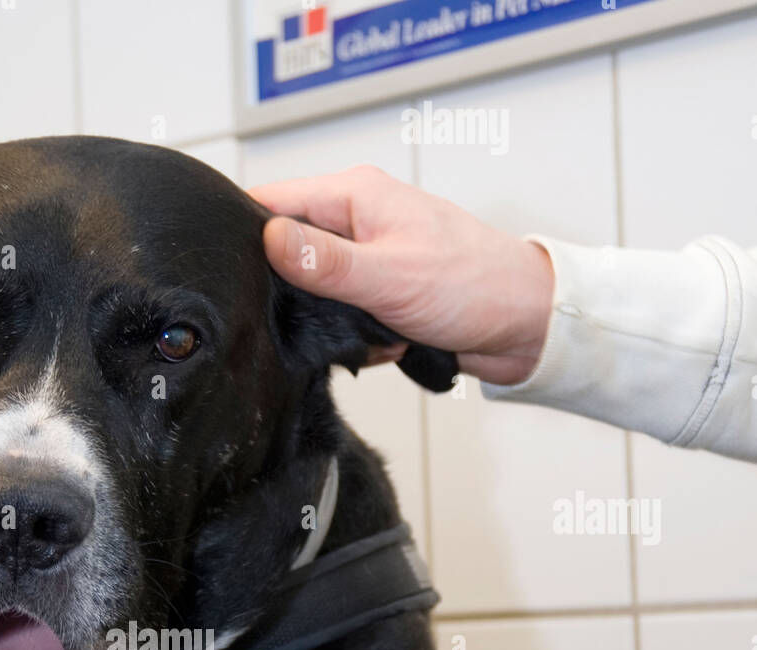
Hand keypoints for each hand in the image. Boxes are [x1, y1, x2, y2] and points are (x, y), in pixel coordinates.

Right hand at [250, 165, 554, 385]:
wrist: (526, 324)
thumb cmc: (473, 287)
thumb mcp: (387, 276)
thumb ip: (324, 262)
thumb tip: (267, 238)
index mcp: (354, 194)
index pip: (272, 200)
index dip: (245, 235)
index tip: (233, 276)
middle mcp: (356, 217)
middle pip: (285, 249)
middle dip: (288, 290)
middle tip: (305, 319)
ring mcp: (366, 254)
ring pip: (311, 289)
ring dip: (326, 321)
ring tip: (362, 334)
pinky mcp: (376, 289)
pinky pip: (340, 313)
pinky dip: (353, 336)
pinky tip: (382, 345)